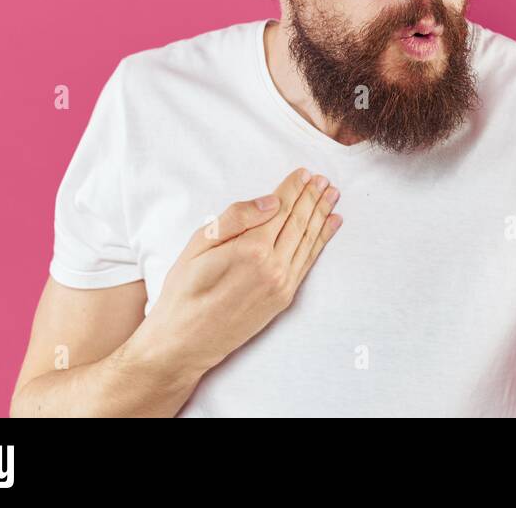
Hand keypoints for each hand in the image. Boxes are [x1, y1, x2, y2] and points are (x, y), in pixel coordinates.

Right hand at [137, 167, 341, 375]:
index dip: (293, 188)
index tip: (304, 173)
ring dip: (321, 214)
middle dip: (312, 197)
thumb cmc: (184, 292)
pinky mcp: (284, 298)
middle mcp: (273, 266)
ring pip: (308, 240)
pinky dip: (321, 240)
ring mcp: (282, 284)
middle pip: (299, 221)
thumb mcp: (199, 246)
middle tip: (323, 179)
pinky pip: (308, 261)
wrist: (185, 343)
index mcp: (252, 249)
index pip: (280, 209)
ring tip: (332, 195)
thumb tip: (271, 201)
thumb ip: (237, 218)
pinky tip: (331, 225)